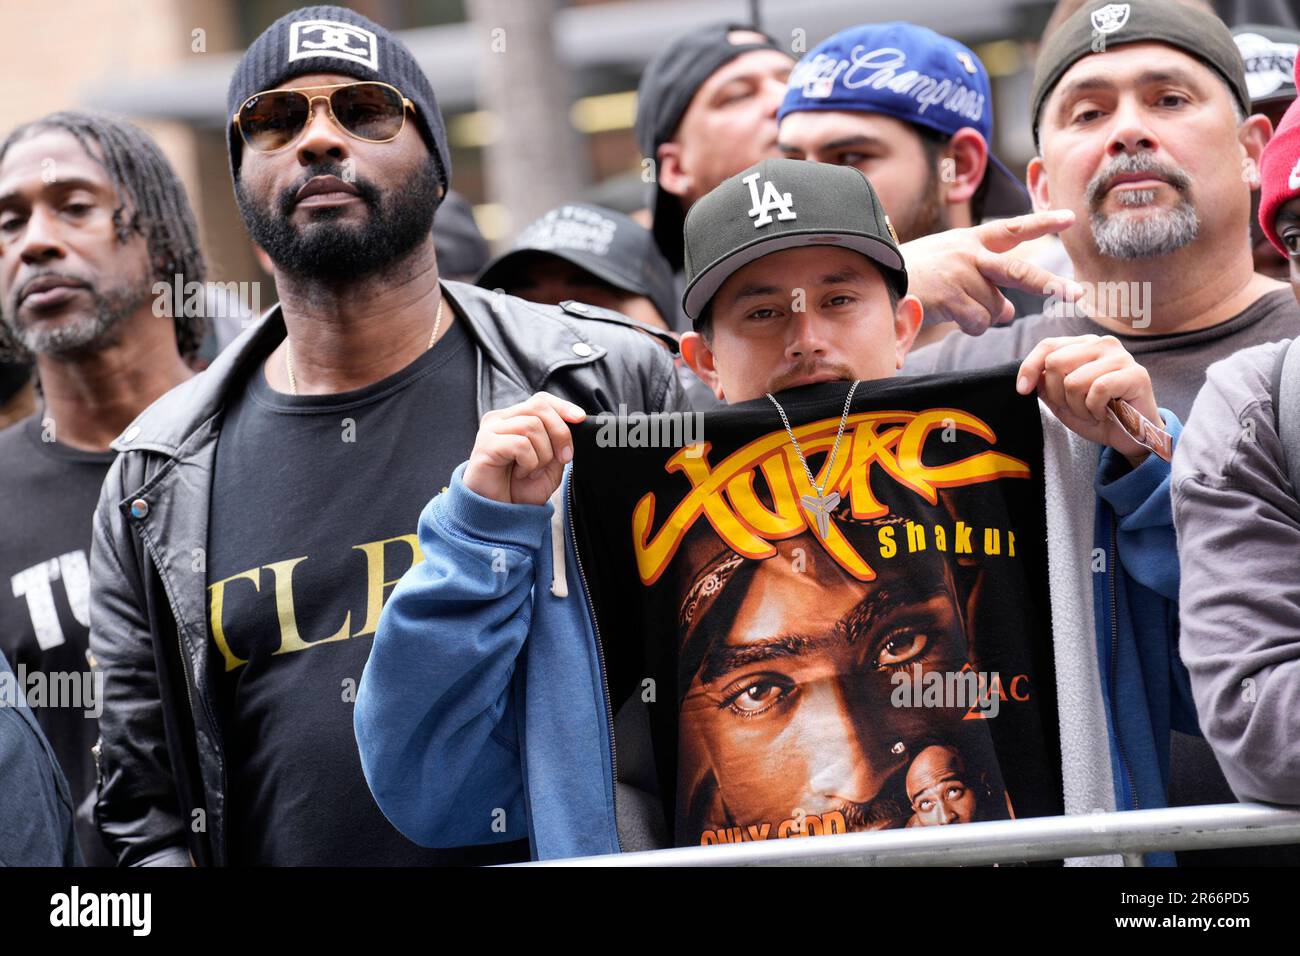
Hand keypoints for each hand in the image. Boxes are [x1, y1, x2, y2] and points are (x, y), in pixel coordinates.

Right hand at [463, 392, 586, 504]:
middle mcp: (500, 419)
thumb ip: (559, 441)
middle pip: (539, 408)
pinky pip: (521, 444)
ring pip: (532, 426)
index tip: (580, 419)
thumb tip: (575, 421)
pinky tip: (520, 474)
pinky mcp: (485, 445)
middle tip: (563, 458)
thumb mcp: (550, 463)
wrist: (500, 514)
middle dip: (560, 433)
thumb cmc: (521, 488)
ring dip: (542, 454)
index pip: (541, 400)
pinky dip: (529, 463)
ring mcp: (490, 430)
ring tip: (531, 471)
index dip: (563, 407)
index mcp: (514, 419)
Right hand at [900, 209, 1083, 334]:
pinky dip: (969, 327)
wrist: (876, 279)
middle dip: (1050, 285)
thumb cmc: (913, 276)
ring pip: (994, 308)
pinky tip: (948, 318)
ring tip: (956, 310)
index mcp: (971, 240)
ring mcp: (961, 273)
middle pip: (1020, 271)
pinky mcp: (951, 295)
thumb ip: (982, 285)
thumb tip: (1008, 312)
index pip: (1013, 228)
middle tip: (1077, 295)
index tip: (1069, 218)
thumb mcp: (950, 271)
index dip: (1042, 222)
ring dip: (981, 317)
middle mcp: (970, 252)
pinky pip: (977, 321)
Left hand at [1017, 335, 1161, 466]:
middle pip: (1056, 362)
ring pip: (1074, 381)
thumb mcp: (1061, 401)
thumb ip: (1045, 385)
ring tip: (1092, 411)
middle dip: (1057, 394)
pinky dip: (1094, 409)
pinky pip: (1097, 390)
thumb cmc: (1097, 414)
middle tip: (1074, 407)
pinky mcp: (1136, 374)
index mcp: (1084, 345)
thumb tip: (1030, 377)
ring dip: (1077, 407)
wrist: (1130, 436)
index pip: (1048, 345)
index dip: (1029, 367)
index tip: (1022, 390)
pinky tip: (1105, 412)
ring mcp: (1121, 357)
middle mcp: (1103, 344)